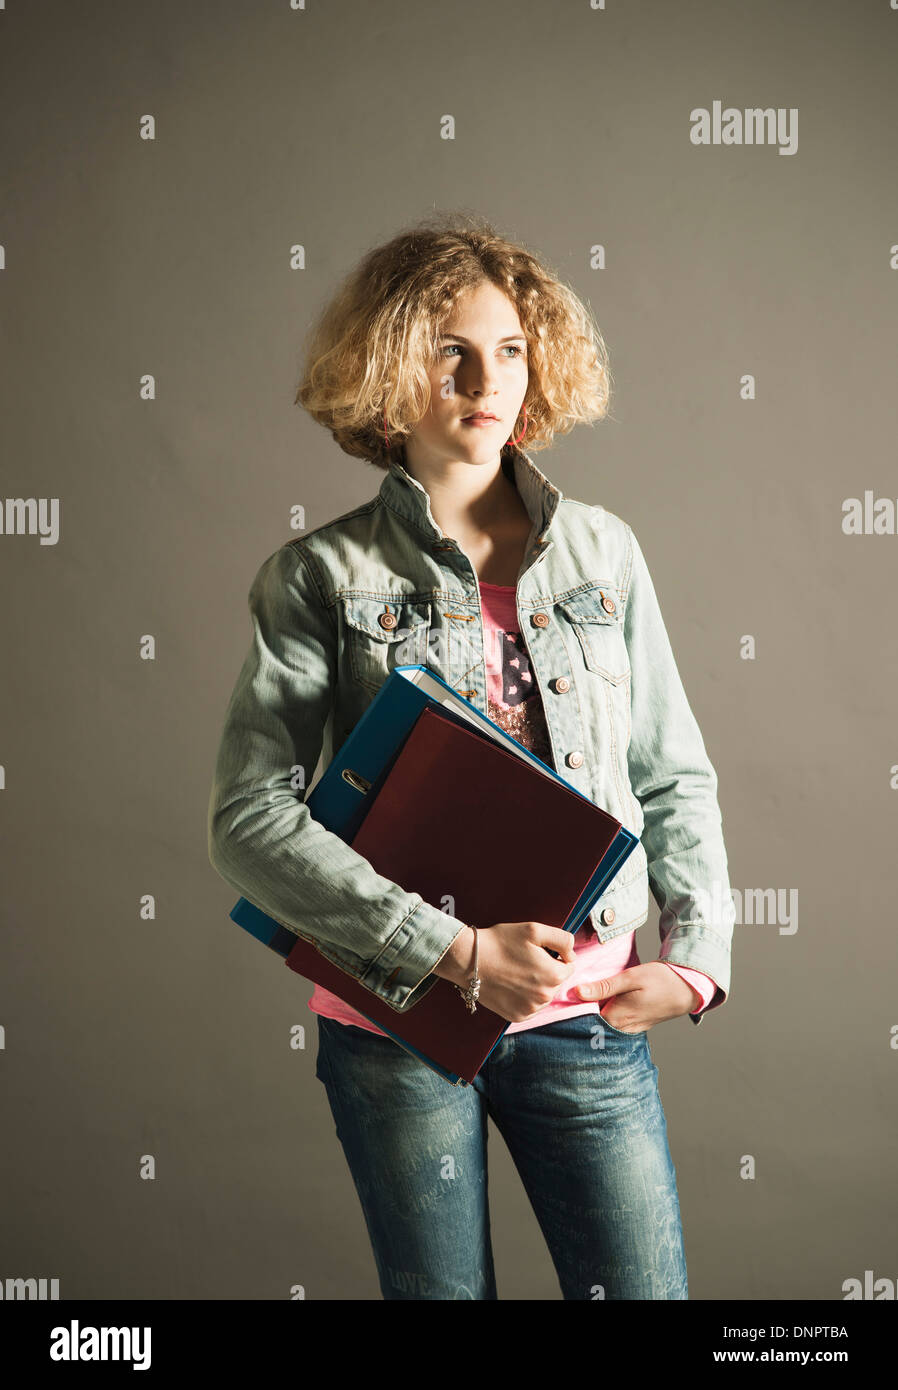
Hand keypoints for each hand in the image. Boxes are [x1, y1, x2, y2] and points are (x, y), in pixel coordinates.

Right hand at [434, 921, 576, 1022]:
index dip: (554, 956)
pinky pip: (530, 1006)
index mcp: (554, 975)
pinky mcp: (517, 1017)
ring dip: (535, 985)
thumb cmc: (500, 942)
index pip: (568, 966)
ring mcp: (530, 1009)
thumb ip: (562, 939)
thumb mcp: (534, 930)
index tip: (536, 951)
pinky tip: (510, 985)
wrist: (469, 960)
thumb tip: (571, 955)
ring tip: (515, 972)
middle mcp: (545, 997)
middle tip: (523, 960)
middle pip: (555, 982)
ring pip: (543, 995)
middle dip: (545, 971)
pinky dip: (524, 997)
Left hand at [574, 962, 700, 1032]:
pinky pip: (613, 1024)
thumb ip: (603, 987)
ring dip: (593, 1013)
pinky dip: (605, 1015)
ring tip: (586, 997)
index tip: (564, 995)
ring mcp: (628, 1030)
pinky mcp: (634, 1026)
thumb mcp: (630, 978)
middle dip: (581, 1011)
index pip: (584, 1018)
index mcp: (615, 1017)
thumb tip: (577, 992)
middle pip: (591, 1023)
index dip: (573, 1007)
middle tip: (571, 995)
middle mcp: (620, 1028)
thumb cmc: (659, 981)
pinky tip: (603, 1003)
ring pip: (602, 1024)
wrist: (685, 989)